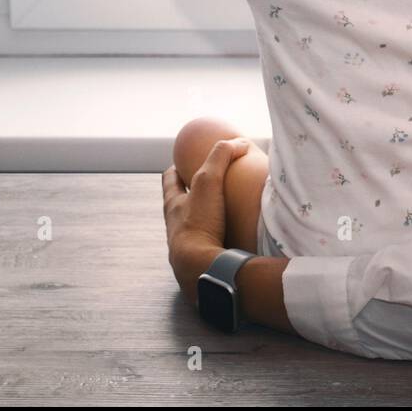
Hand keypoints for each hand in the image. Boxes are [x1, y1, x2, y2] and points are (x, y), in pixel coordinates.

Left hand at [161, 138, 249, 302]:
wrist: (201, 268)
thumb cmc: (199, 223)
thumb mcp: (208, 180)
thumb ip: (221, 156)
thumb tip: (241, 142)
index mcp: (172, 206)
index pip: (170, 180)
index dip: (177, 169)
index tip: (186, 162)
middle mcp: (175, 227)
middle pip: (181, 205)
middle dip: (192, 196)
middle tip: (211, 187)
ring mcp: (187, 247)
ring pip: (195, 228)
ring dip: (207, 221)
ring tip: (227, 214)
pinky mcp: (202, 263)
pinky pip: (211, 247)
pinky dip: (220, 241)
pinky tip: (236, 240)